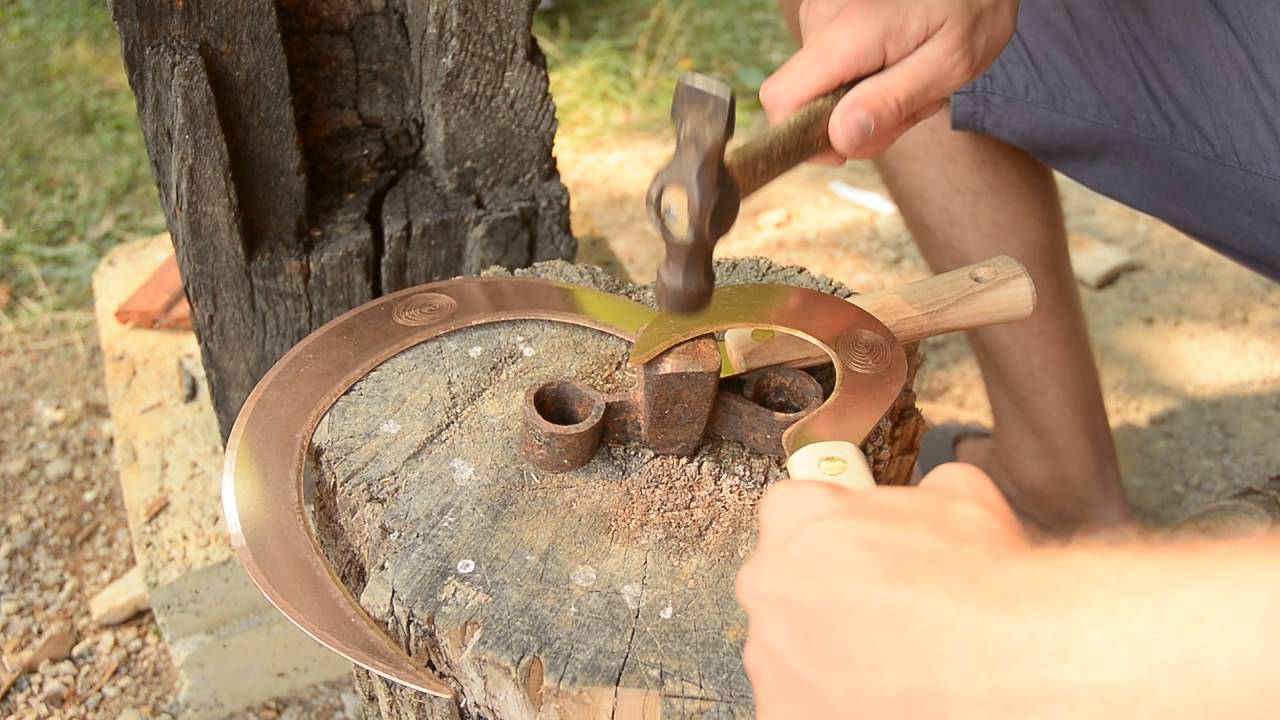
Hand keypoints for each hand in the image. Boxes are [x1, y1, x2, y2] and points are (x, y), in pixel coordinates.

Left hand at [735, 463, 1028, 717]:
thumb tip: (922, 497)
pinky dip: (830, 701)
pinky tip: (879, 693)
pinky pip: (798, 700)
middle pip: (784, 582)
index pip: (790, 512)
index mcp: (795, 518)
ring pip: (789, 647)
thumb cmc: (984, 580)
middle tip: (879, 611)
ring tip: (888, 658)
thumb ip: (912, 491)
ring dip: (826, 651)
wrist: (1012, 657)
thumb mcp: (957, 494)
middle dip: (823, 594)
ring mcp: (770, 655)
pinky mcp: (783, 711)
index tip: (858, 550)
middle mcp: (768, 582)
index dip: (832, 530)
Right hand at [763, 0, 1019, 158]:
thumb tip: (839, 138)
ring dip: (866, 97)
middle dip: (854, 117)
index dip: (804, 135)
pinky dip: (865, 75)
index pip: (781, 99)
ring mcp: (822, 12)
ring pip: (819, 85)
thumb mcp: (950, 63)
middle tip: (912, 102)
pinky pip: (830, 65)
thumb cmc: (972, 7)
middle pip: (805, 99)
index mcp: (847, 33)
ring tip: (912, 73)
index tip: (846, 145)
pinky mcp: (828, 13)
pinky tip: (900, 59)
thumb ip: (892, 102)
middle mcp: (822, 17)